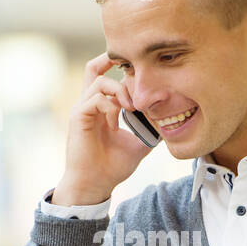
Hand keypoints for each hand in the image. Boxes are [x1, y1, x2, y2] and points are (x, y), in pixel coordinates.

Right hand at [54, 52, 155, 203]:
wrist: (95, 185)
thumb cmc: (112, 167)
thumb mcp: (138, 144)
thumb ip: (149, 129)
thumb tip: (168, 122)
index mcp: (101, 108)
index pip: (106, 76)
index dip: (121, 69)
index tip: (142, 74)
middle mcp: (89, 104)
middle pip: (93, 68)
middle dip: (112, 60)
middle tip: (135, 68)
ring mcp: (82, 110)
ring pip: (99, 81)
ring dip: (120, 90)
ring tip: (132, 107)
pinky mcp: (78, 118)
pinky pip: (95, 100)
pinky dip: (111, 107)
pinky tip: (116, 124)